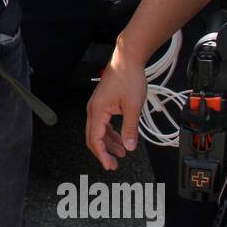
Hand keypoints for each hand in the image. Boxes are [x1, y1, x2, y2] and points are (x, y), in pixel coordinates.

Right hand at [85, 55, 146, 170]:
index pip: (95, 139)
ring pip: (98, 131)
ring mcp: (97, 106)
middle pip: (93, 137)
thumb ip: (130, 128)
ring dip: (108, 143)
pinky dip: (110, 133)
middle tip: (113, 164)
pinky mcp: (103, 104)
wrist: (127, 60)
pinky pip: (103, 123)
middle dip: (103, 152)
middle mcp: (93, 109)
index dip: (102, 155)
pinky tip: (120, 137)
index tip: (109, 165)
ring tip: (121, 152)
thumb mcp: (133, 107)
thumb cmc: (128, 78)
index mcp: (97, 111)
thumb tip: (129, 146)